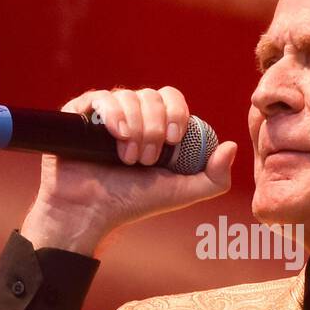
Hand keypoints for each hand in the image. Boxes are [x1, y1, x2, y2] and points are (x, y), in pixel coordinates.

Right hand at [20, 86, 236, 254]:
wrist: (91, 212)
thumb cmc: (133, 203)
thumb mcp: (181, 193)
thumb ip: (214, 177)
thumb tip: (231, 145)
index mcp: (154, 125)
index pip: (172, 99)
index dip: (177, 114)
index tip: (175, 141)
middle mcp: (130, 114)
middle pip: (152, 96)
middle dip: (155, 127)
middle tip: (147, 159)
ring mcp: (104, 113)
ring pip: (128, 96)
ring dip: (135, 128)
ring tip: (128, 159)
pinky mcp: (78, 113)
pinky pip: (101, 98)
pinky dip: (113, 115)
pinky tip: (115, 135)